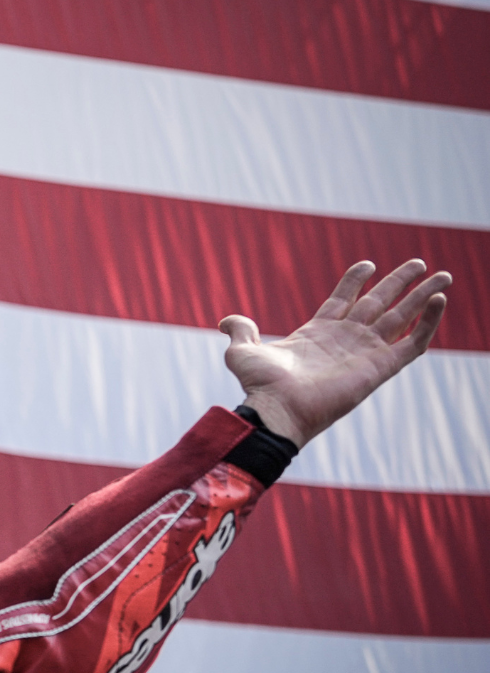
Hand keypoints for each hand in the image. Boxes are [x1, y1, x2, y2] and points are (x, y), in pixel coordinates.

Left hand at [221, 259, 448, 446]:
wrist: (278, 409)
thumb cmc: (260, 385)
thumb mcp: (243, 352)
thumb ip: (240, 331)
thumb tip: (226, 320)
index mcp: (319, 332)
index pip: (345, 299)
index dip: (356, 280)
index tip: (368, 264)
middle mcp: (346, 339)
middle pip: (380, 302)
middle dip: (401, 282)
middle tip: (421, 263)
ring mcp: (366, 351)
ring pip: (402, 317)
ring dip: (424, 296)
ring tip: (445, 274)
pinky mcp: (381, 366)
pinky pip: (413, 342)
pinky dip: (429, 322)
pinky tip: (440, 300)